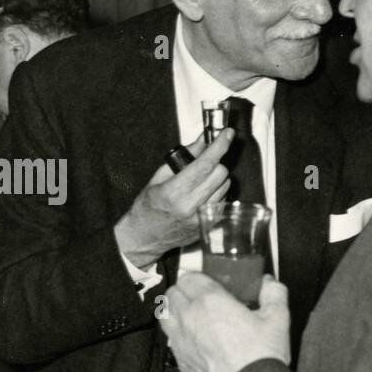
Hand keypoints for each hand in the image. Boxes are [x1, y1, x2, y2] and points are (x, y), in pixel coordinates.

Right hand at [113, 130, 232, 267]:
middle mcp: (190, 206)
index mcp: (174, 192)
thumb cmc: (147, 207)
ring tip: (201, 179)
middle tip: (206, 159)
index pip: (205, 164)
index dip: (219, 145)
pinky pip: (224, 200)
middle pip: (220, 173)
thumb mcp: (157, 178)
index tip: (227, 133)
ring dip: (218, 177)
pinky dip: (218, 192)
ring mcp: (201, 217)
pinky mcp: (209, 225)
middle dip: (216, 161)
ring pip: (225, 186)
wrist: (144, 238)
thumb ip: (183, 158)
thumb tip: (203, 140)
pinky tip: (204, 193)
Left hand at [160, 273, 290, 371]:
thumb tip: (269, 282)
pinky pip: (169, 339)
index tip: (208, 280)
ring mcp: (181, 341)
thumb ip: (273, 293)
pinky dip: (176, 333)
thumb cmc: (261, 355)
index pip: (189, 277)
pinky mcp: (181, 361)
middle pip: (173, 293)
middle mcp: (189, 318)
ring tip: (190, 314)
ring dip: (174, 310)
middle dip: (184, 290)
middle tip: (200, 295)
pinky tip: (192, 338)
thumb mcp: (277, 319)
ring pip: (165, 314)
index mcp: (210, 302)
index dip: (198, 276)